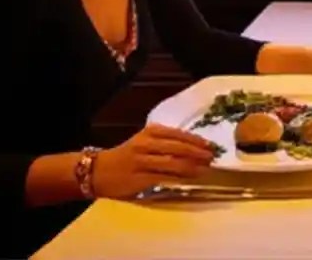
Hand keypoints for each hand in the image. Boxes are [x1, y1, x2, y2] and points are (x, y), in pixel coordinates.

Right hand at [91, 124, 215, 198]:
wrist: (99, 171)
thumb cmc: (126, 156)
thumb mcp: (144, 142)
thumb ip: (164, 142)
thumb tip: (193, 147)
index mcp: (150, 132)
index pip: (178, 134)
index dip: (196, 140)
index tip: (211, 145)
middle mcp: (146, 144)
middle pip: (178, 147)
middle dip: (198, 152)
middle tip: (212, 157)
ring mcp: (142, 161)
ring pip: (173, 162)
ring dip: (192, 166)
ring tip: (205, 168)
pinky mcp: (140, 177)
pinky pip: (164, 177)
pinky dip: (180, 177)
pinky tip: (190, 178)